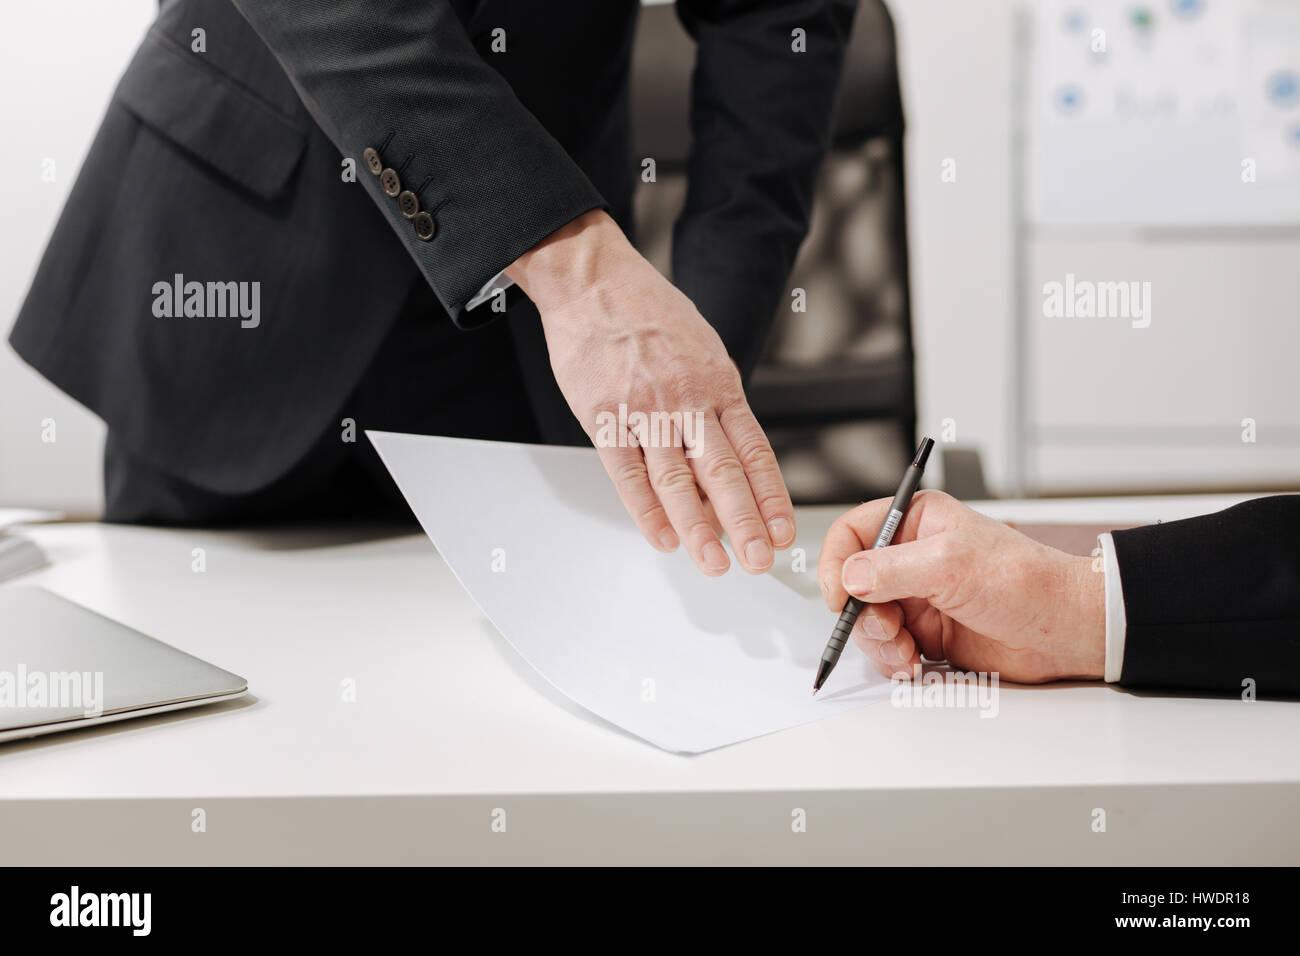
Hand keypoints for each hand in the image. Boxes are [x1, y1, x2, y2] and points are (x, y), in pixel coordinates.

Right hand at [506, 210, 794, 574]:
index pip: (754, 451)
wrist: (594, 280)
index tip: (782, 530)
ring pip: (678, 480)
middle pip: (723, 473)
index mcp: (718, 383)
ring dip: (699, 528)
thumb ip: (717, 399)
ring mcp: (645, 409)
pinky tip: (664, 536)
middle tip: (758, 559)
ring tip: (714, 562)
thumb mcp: (702, 347)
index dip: (771, 496)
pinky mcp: (604, 416)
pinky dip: (646, 510)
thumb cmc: (648, 312)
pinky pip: (628, 473)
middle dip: (745, 522)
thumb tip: (731, 452)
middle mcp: (688, 399)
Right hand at [817, 490, 1104, 682]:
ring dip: (879, 643)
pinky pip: (888, 649)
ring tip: (908, 651)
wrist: (1064, 629)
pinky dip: (895, 661)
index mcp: (916, 522)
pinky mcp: (926, 633)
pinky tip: (917, 663)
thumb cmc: (1025, 580)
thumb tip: (848, 577)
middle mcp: (910, 558)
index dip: (837, 563)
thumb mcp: (951, 564)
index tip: (839, 595)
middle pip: (852, 585)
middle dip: (862, 613)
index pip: (852, 533)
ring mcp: (917, 597)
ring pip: (867, 621)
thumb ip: (892, 569)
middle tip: (888, 628)